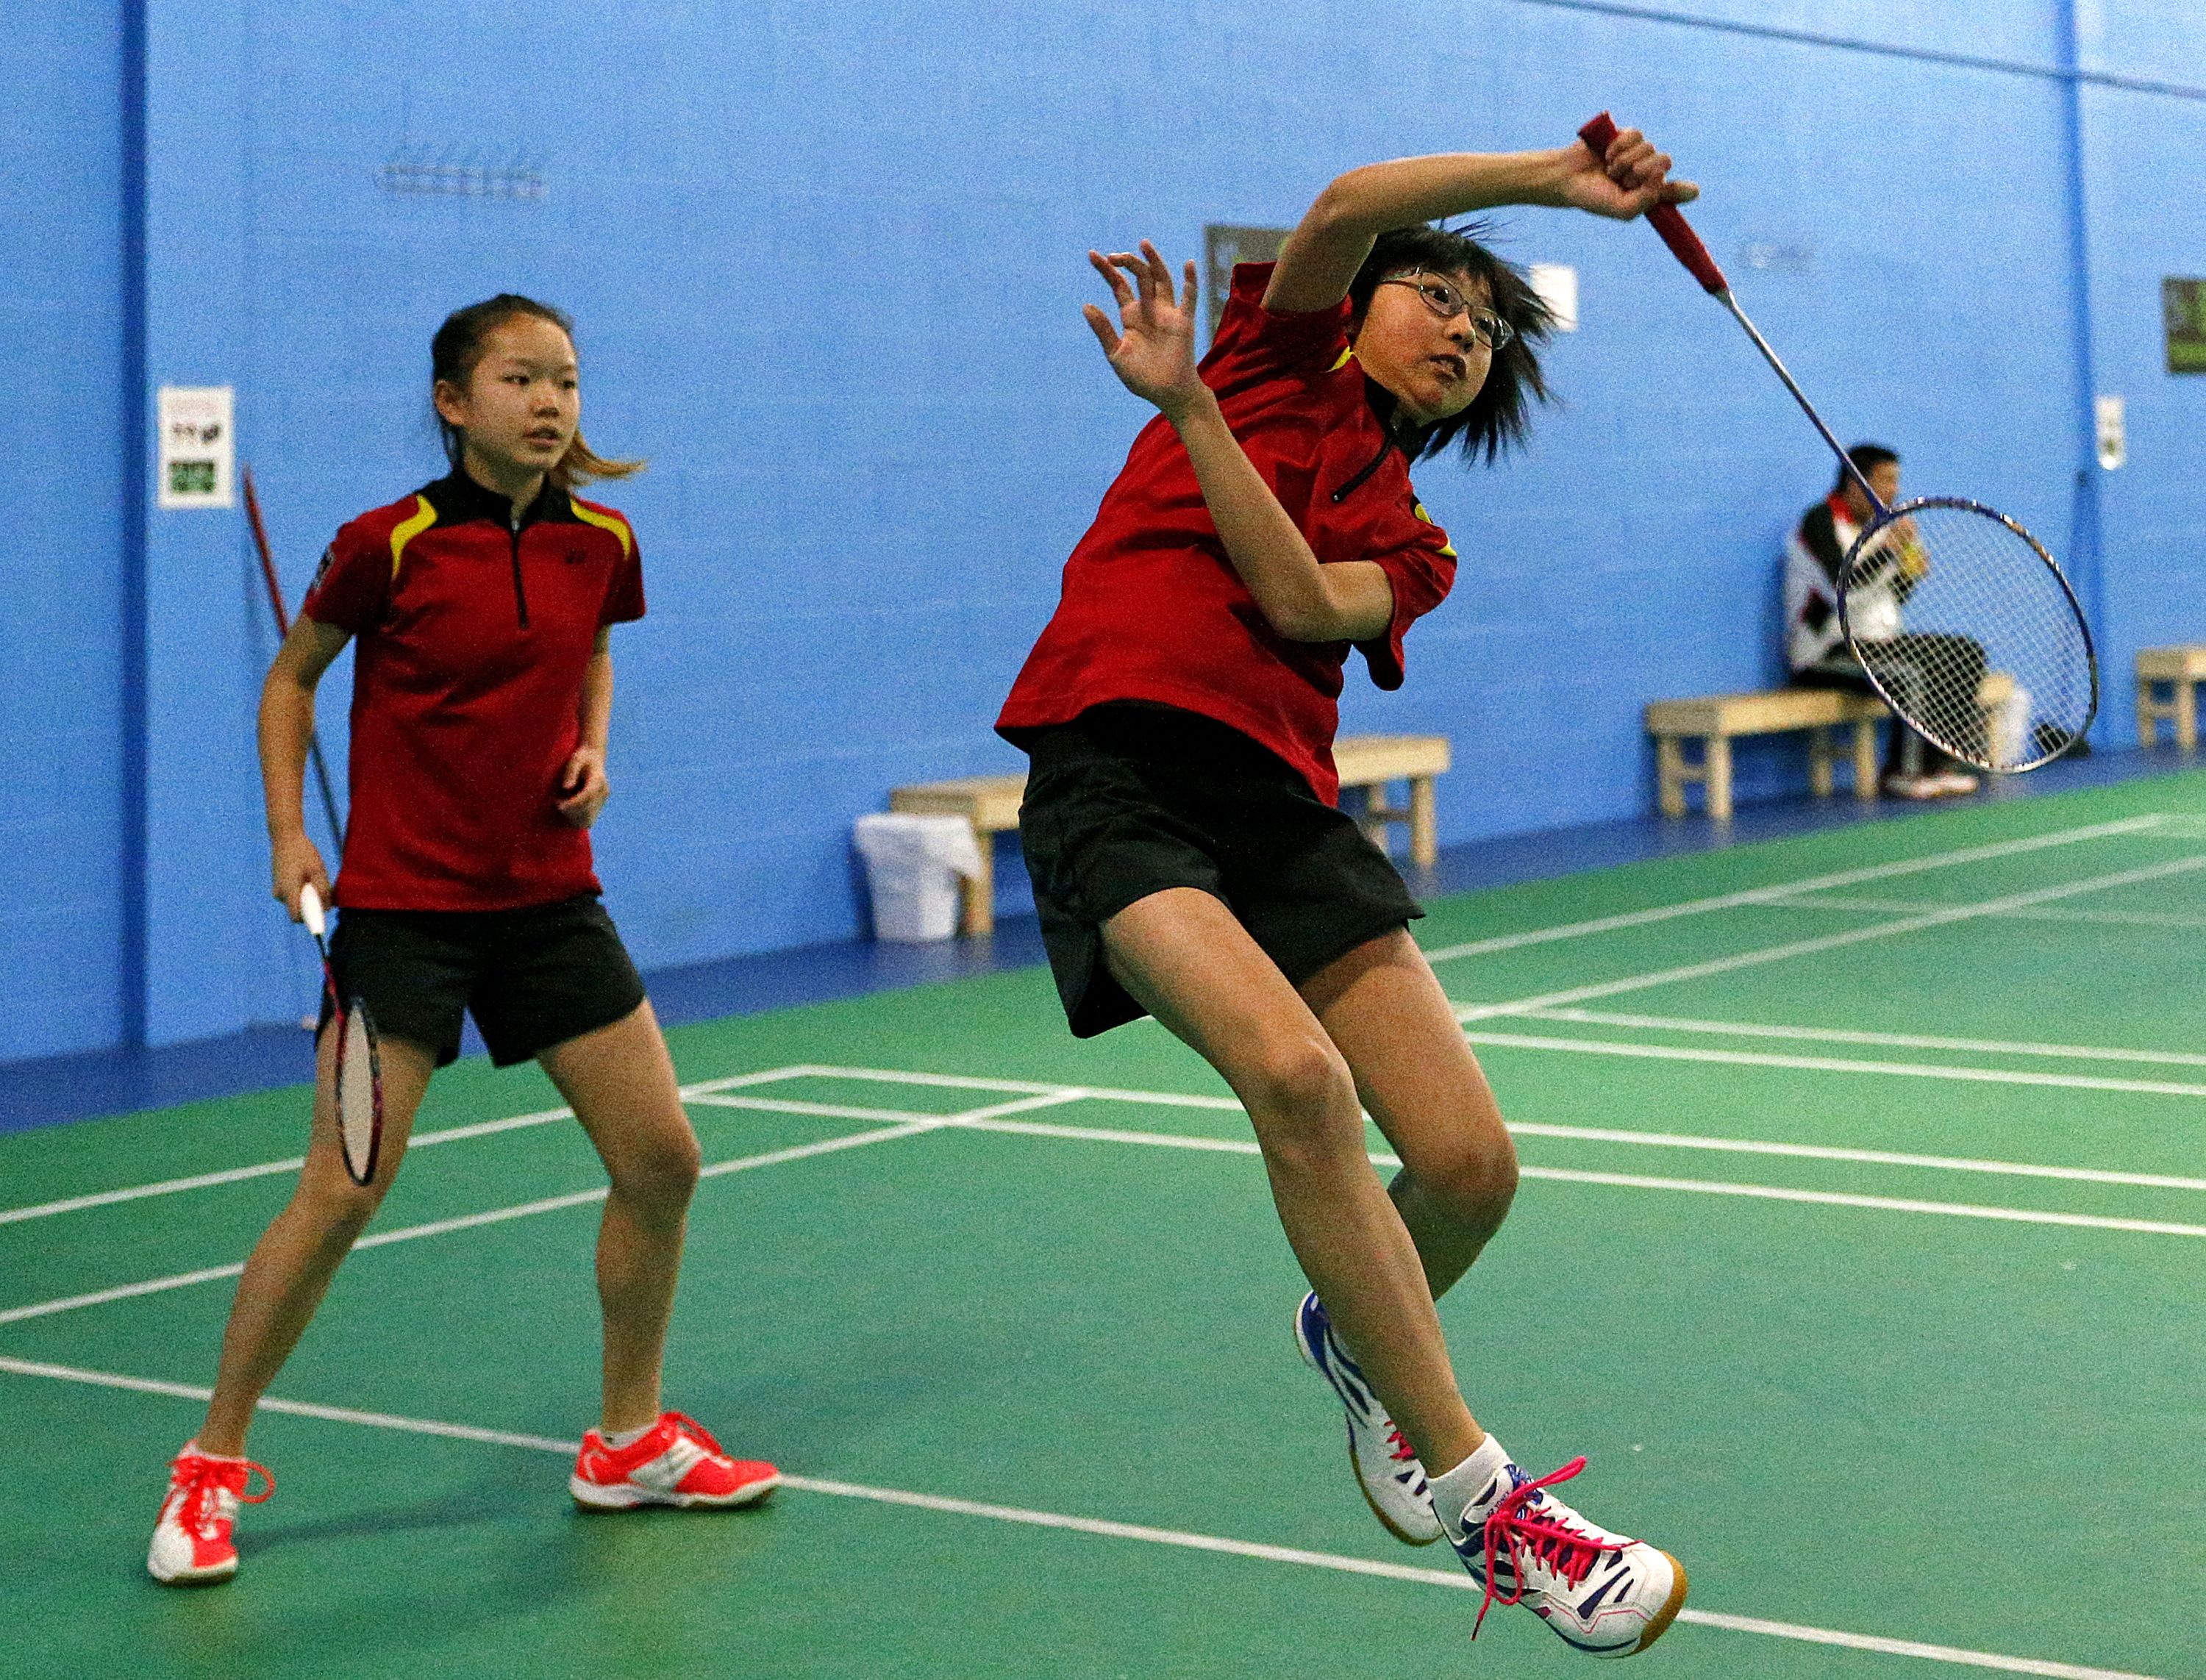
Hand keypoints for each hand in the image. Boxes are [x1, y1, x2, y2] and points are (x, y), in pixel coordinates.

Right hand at [270, 830, 331, 920]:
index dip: (310, 920)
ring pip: (297, 902)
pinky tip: (306, 876)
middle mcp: (280, 894)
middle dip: (312, 905)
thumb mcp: (319, 871)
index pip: (297, 917)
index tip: (321, 917)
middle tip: (320, 887)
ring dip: (308, 897)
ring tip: (312, 877)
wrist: (285, 837)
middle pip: (299, 910)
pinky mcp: (279, 886)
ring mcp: (277, 890)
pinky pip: (294, 895)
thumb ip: (323, 891)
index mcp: (288, 890)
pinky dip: (302, 891)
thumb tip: (327, 909)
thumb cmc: (303, 853)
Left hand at [556, 746, 608, 827]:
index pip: (588, 796)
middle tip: (557, 803)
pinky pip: (588, 820)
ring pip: (589, 820)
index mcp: (599, 780)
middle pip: (588, 810)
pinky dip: (577, 819)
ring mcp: (602, 801)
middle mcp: (603, 792)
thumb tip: (566, 788)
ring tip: (562, 805)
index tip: (558, 805)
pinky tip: (568, 809)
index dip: (573, 803)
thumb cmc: (582, 758)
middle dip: (571, 811)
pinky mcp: (598, 807)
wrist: (594, 758)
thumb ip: (571, 772)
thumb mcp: (575, 760)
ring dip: (573, 817)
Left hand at [1082, 242, 1209, 420]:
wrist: (1166, 394)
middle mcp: (1149, 309)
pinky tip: (1188, 264)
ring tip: (1143, 244)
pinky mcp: (1183, 322)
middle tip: (1113, 256)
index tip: (1092, 255)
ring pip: (1161, 279)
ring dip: (1153, 261)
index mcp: (1131, 316)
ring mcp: (1167, 313)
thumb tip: (1086, 306)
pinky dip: (1190, 281)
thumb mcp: (1116, 353)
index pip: (1119, 286)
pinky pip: (1189, 298)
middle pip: (1139, 277)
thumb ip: (1103, 330)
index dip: (1107, 270)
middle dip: (1127, 263)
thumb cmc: (1141, 377)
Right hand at [1556, 127, 1697, 220]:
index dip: (1684, 190)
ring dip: (1625, 161)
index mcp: (1651, 194)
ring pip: (1649, 148)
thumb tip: (1662, 173)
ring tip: (1609, 169)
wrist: (1568, 177)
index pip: (1677, 190)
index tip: (1692, 191)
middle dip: (1642, 172)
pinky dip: (1620, 145)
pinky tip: (1607, 154)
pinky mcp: (1629, 136)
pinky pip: (1636, 134)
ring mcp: (1640, 152)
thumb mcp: (1622, 209)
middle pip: (1665, 162)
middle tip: (1623, 181)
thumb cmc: (1593, 198)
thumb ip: (1647, 200)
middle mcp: (1650, 172)